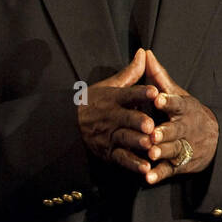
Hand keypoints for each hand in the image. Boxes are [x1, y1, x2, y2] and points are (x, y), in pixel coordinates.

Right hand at [77, 49, 160, 175]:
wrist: (67, 124)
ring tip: (150, 146)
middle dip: (137, 122)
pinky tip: (146, 169)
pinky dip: (133, 164)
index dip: (140, 93)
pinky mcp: (108, 152)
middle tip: (150, 125)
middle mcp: (110, 117)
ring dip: (137, 143)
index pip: (127, 94)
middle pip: (125, 119)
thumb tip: (145, 52)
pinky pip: (122, 158)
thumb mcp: (110, 85)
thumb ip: (130, 73)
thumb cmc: (95, 102)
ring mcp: (108, 136)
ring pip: (124, 139)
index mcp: (113, 99)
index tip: (154, 92)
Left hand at [140, 48, 218, 184]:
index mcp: (184, 109)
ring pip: (173, 150)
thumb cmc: (188, 113)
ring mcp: (184, 147)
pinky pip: (169, 170)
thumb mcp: (178, 93)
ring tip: (152, 153)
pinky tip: (148, 176)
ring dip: (162, 152)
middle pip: (175, 130)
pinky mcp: (180, 164)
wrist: (215, 140)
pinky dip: (159, 174)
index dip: (168, 101)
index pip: (177, 104)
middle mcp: (186, 128)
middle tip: (153, 133)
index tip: (158, 98)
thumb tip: (145, 53)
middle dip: (165, 132)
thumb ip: (159, 77)